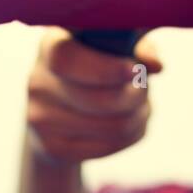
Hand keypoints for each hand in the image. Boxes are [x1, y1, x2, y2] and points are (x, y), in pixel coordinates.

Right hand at [26, 28, 162, 164]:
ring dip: (139, 115)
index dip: (105, 68)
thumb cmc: (96, 67)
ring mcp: (40, 118)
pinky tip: (130, 123)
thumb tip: (155, 64)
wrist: (58, 114)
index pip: (67, 59)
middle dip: (136, 95)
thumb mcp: (114, 47)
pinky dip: (132, 135)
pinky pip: (109, 146)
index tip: (134, 70)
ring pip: (112, 125)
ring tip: (141, 106)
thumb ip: (138, 46)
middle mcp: (37, 81)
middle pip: (98, 99)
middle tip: (143, 88)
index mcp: (50, 44)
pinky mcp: (51, 148)